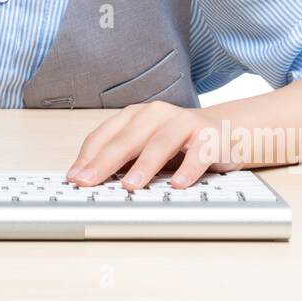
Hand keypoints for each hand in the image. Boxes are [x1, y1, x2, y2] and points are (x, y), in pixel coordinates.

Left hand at [66, 103, 239, 190]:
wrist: (227, 130)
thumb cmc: (180, 142)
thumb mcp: (146, 145)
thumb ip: (123, 158)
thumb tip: (91, 181)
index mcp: (136, 115)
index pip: (105, 134)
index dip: (87, 157)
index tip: (74, 177)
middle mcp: (157, 114)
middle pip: (127, 138)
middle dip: (105, 162)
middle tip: (89, 181)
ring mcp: (183, 123)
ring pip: (160, 144)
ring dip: (143, 166)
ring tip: (130, 186)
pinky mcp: (209, 136)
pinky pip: (197, 154)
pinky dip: (187, 170)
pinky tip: (178, 184)